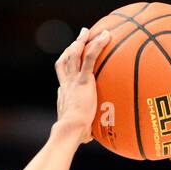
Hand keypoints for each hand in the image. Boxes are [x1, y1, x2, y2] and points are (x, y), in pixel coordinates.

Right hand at [55, 27, 111, 142]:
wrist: (70, 130)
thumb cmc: (74, 135)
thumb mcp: (79, 130)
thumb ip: (84, 130)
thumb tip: (89, 138)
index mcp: (65, 92)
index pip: (63, 73)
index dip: (67, 63)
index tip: (72, 57)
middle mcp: (67, 83)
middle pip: (67, 58)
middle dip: (74, 45)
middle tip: (82, 35)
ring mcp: (74, 80)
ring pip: (75, 54)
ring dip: (82, 40)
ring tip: (91, 31)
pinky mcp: (83, 80)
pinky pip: (90, 58)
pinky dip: (97, 45)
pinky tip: (106, 36)